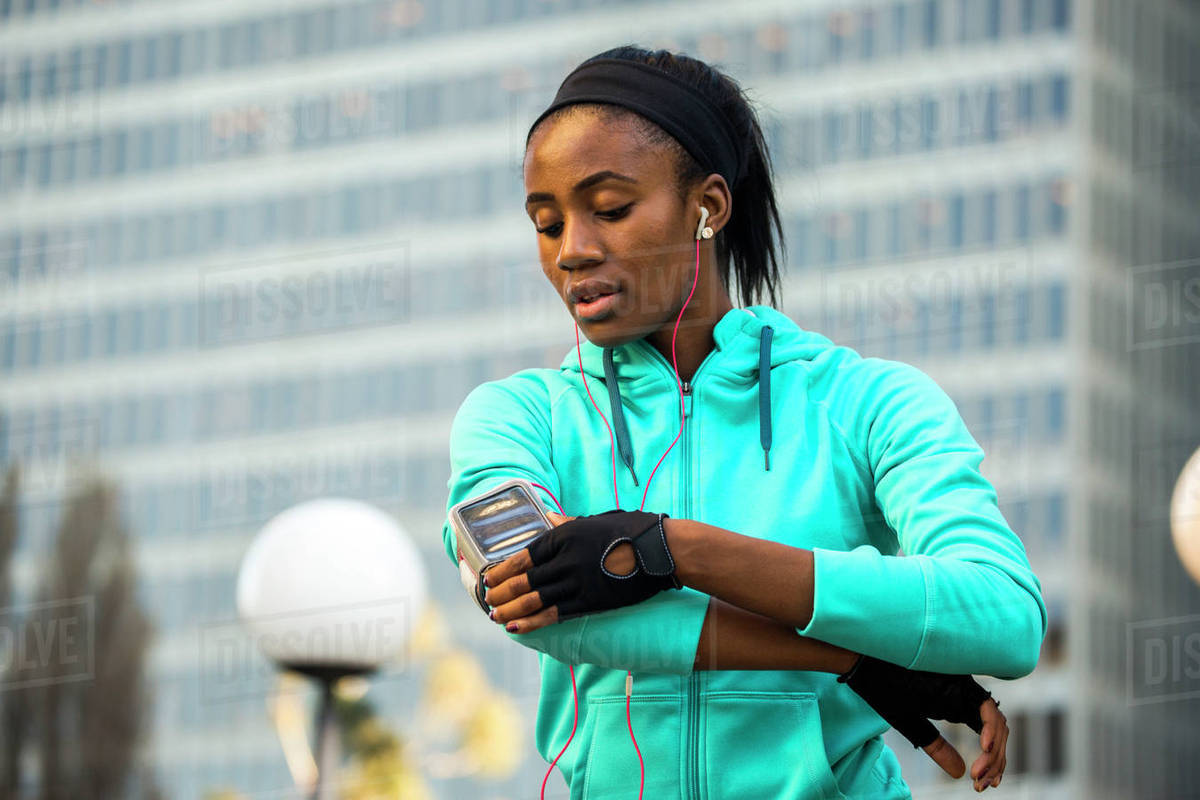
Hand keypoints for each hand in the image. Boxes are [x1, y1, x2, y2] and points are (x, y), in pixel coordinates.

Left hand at [484, 509, 680, 631]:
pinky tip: (516, 626)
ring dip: (511, 608)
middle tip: (486, 600)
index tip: (488, 577)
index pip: (526, 554)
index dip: (504, 568)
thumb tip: (546, 516)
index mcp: (565, 534)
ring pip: (536, 598)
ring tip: (495, 616)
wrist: (661, 550)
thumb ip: (567, 522)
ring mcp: (578, 581)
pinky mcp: (591, 601)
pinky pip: (555, 613)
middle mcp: (567, 558)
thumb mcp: (594, 519)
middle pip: (526, 579)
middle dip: (502, 591)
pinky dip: (533, 621)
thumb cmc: (632, 530)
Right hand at [838, 654, 1007, 790]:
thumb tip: (960, 773)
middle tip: (984, 784)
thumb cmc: (885, 691)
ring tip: (980, 774)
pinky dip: (990, 730)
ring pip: (997, 722)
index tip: (987, 782)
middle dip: (996, 761)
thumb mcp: (914, 726)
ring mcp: (965, 685)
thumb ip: (938, 748)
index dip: (995, 759)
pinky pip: (987, 708)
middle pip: (998, 730)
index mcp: (957, 702)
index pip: (989, 731)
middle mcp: (965, 693)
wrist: (866, 666)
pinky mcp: (961, 681)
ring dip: (995, 752)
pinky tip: (984, 749)